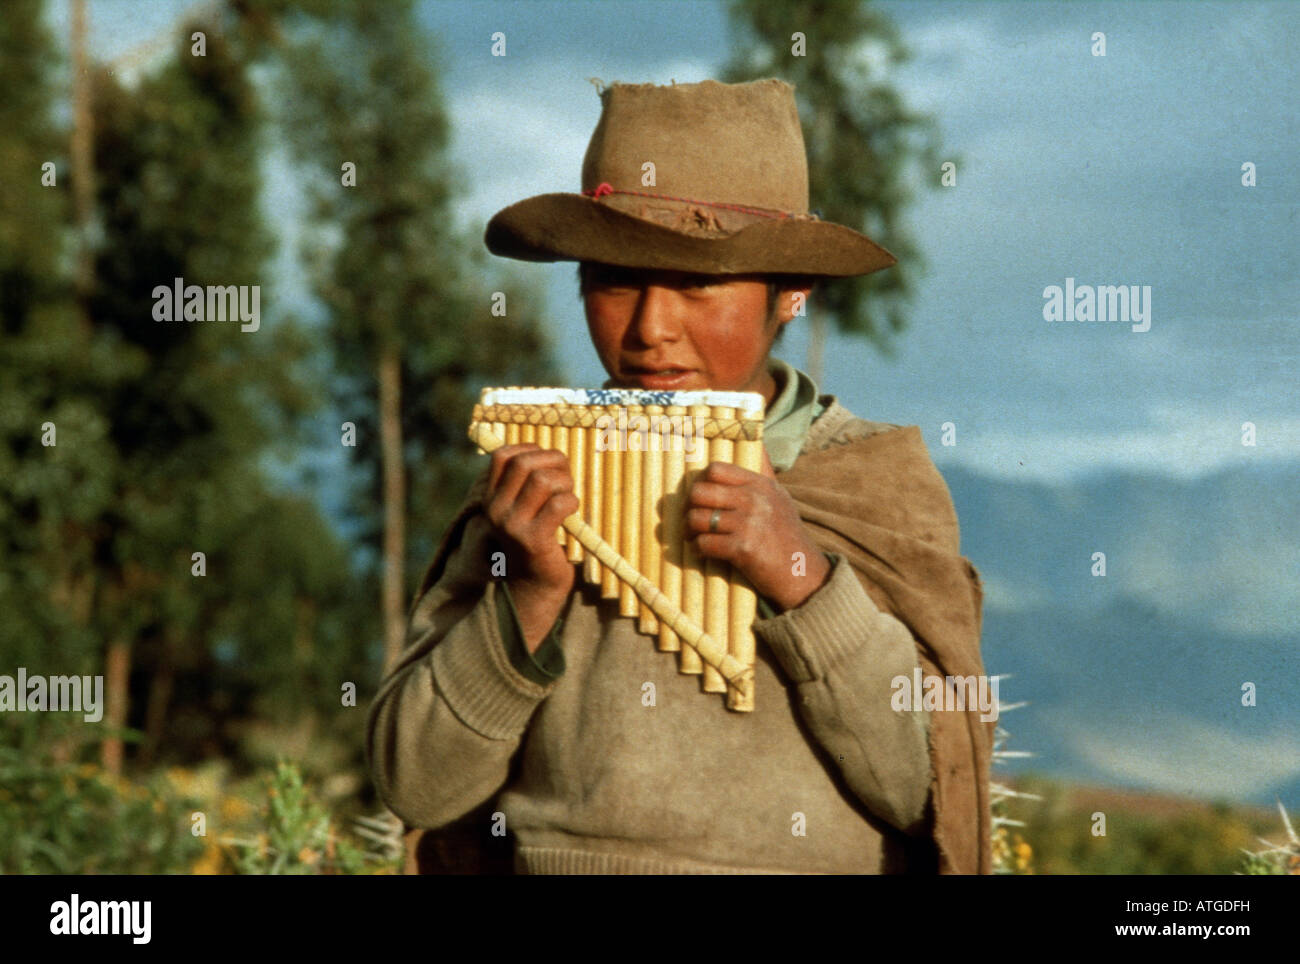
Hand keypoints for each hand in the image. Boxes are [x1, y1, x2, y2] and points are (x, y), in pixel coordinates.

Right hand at [484, 444, 579, 649]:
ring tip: (568, 496)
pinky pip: (558, 504)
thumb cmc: (538, 538)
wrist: (536, 584)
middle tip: (566, 478)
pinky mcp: (533, 539)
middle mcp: (495, 510)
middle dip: (554, 462)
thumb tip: (549, 452)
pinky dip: (572, 502)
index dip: (531, 450)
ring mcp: (512, 525)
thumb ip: (527, 481)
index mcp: (490, 498)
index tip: (549, 462)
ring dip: (565, 482)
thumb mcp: (524, 506)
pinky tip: (571, 513)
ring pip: (543, 480)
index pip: (503, 456)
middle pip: (524, 463)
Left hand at [685, 450, 830, 611]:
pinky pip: (704, 543)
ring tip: (692, 537)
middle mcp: (755, 499)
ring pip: (697, 518)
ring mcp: (749, 523)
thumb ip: (763, 474)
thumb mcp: (780, 498)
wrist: (802, 574)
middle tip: (689, 520)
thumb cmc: (786, 536)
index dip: (700, 482)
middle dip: (688, 507)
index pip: (715, 469)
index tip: (700, 497)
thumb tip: (758, 442)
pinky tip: (702, 552)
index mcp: (761, 484)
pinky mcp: (743, 548)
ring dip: (689, 531)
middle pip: (699, 491)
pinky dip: (698, 549)